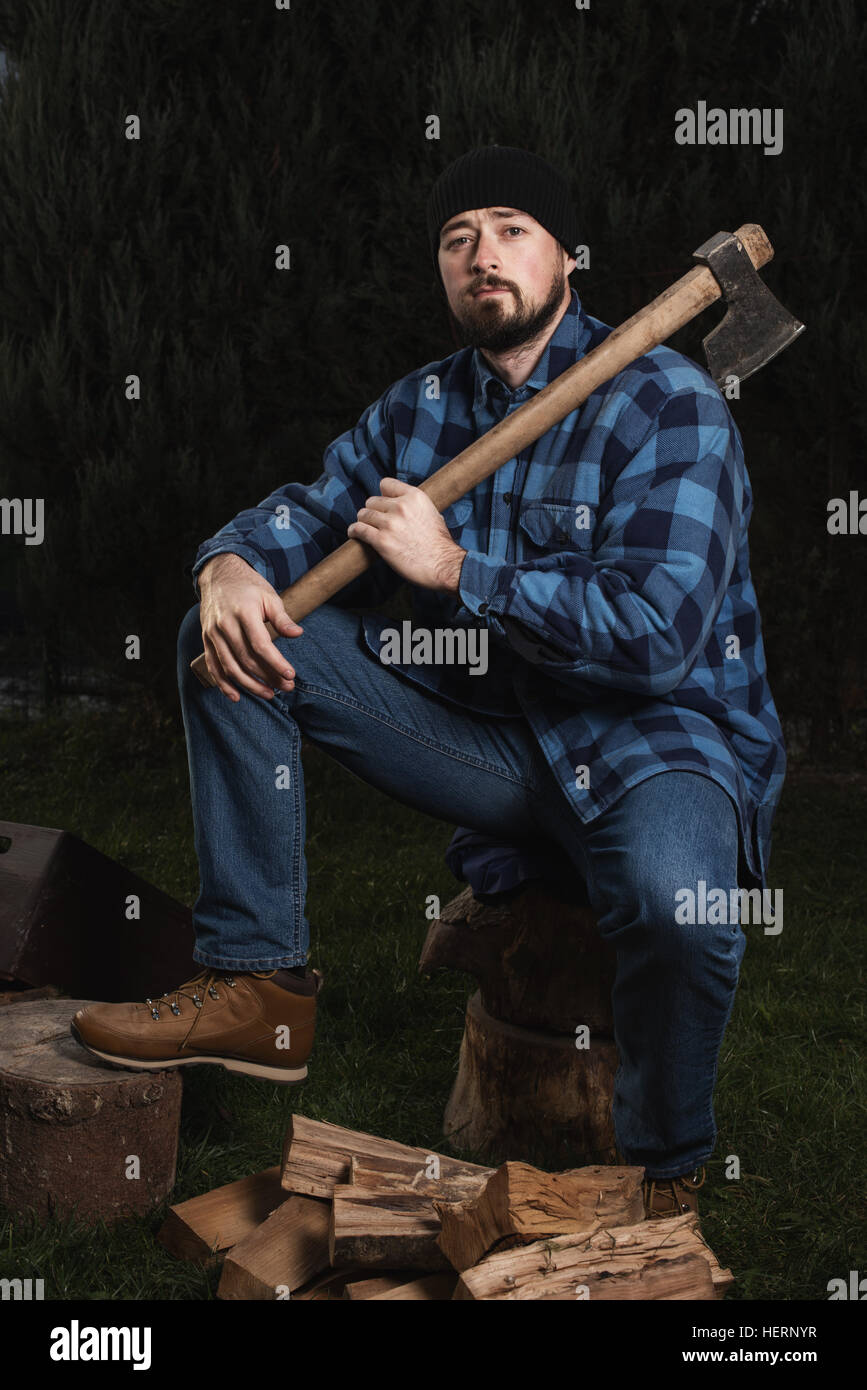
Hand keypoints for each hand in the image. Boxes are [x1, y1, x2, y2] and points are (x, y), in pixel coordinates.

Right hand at [197, 553, 303, 702]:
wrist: (218, 575)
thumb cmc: (248, 586)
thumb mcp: (269, 596)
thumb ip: (282, 617)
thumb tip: (297, 634)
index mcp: (243, 612)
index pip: (260, 644)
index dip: (276, 662)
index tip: (291, 675)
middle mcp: (225, 625)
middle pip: (247, 659)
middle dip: (268, 677)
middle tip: (287, 687)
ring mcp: (213, 634)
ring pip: (230, 667)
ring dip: (250, 685)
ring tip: (269, 694)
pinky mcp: (206, 640)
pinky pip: (213, 666)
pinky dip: (223, 684)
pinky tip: (237, 696)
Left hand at [346, 477, 465, 590]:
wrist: (443, 565)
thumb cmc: (439, 544)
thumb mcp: (432, 513)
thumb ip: (414, 505)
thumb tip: (401, 503)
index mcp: (414, 497)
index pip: (385, 484)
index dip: (383, 495)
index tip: (383, 505)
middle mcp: (401, 506)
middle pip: (372, 500)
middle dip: (373, 511)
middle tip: (376, 522)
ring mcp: (390, 523)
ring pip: (363, 514)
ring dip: (363, 522)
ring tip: (365, 528)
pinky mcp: (382, 541)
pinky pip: (358, 529)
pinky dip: (354, 531)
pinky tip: (355, 534)